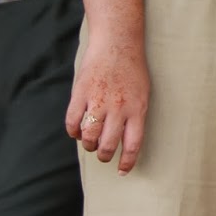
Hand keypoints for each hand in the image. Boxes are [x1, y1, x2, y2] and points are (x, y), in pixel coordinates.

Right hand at [65, 26, 149, 173]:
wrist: (118, 44)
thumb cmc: (132, 69)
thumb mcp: (143, 93)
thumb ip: (134, 115)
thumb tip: (126, 139)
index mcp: (138, 109)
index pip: (133, 144)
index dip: (126, 162)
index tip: (122, 171)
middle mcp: (119, 108)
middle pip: (107, 145)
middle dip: (103, 155)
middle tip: (102, 153)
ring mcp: (98, 102)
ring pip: (88, 137)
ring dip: (87, 144)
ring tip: (89, 142)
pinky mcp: (81, 94)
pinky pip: (72, 122)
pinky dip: (72, 131)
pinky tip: (76, 131)